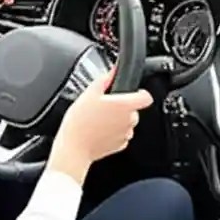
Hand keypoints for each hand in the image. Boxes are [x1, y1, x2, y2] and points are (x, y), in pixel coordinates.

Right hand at [49, 65, 153, 184]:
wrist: (74, 148)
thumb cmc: (80, 121)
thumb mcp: (89, 93)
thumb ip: (105, 79)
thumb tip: (113, 71)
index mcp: (124, 106)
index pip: (146, 97)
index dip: (140, 93)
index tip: (131, 92)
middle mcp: (129, 121)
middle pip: (134, 110)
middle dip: (122, 107)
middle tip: (105, 106)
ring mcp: (125, 135)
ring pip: (127, 122)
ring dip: (118, 120)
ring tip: (99, 119)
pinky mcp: (120, 145)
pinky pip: (121, 135)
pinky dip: (113, 132)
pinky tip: (99, 130)